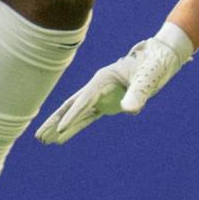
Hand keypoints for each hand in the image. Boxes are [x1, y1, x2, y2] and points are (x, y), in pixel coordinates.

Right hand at [35, 27, 192, 143]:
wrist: (160, 59)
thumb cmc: (153, 65)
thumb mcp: (147, 79)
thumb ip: (137, 95)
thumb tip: (129, 112)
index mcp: (101, 80)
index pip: (82, 101)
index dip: (71, 116)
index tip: (60, 130)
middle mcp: (96, 88)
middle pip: (69, 107)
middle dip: (54, 122)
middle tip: (38, 136)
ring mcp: (100, 97)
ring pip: (75, 114)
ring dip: (61, 126)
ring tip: (44, 141)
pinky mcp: (106, 104)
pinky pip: (87, 118)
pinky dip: (75, 127)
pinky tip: (62, 138)